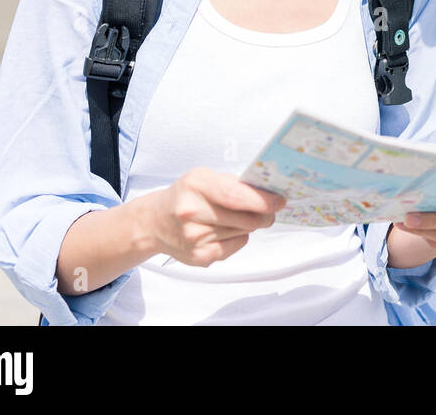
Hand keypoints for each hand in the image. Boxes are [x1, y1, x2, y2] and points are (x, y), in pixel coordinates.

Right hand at [147, 167, 286, 266]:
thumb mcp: (205, 178)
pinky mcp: (199, 257)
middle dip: (264, 214)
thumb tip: (269, 193)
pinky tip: (224, 230)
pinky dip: (239, 237)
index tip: (280, 201)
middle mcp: (191, 212)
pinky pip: (236, 246)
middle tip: (269, 210)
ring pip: (244, 232)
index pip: (235, 195)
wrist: (156, 222)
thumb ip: (234, 184)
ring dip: (250, 225)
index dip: (262, 200)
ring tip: (237, 217)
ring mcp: (194, 238)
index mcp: (195, 185)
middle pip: (245, 218)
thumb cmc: (187, 196)